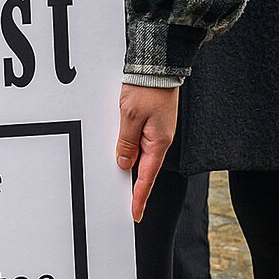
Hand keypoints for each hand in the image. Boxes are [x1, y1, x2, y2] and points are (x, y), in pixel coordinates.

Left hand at [117, 84, 179, 219]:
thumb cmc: (147, 87)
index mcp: (158, 142)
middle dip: (134, 182)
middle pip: (145, 167)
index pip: (147, 177)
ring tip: (117, 170)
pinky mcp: (154, 121)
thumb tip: (124, 162)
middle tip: (124, 199)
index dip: (140, 197)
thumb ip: (126, 142)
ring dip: (130, 160)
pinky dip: (132, 146)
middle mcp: (161, 139)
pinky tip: (123, 146)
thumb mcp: (130, 116)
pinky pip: (141, 140)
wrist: (158, 65)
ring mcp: (158, 130)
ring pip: (141, 153)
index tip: (135, 213)